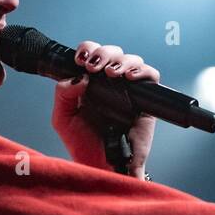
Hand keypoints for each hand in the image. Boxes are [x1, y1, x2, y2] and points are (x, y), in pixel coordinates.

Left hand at [51, 42, 159, 177]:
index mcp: (90, 83)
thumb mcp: (63, 118)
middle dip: (104, 53)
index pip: (92, 54)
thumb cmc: (83, 144)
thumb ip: (63, 94)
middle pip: (113, 52)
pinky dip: (142, 71)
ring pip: (132, 60)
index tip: (81, 60)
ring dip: (121, 60)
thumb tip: (80, 77)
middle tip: (95, 67)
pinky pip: (151, 76)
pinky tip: (129, 77)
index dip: (88, 49)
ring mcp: (129, 91)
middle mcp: (111, 84)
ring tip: (111, 73)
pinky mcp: (146, 101)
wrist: (101, 165)